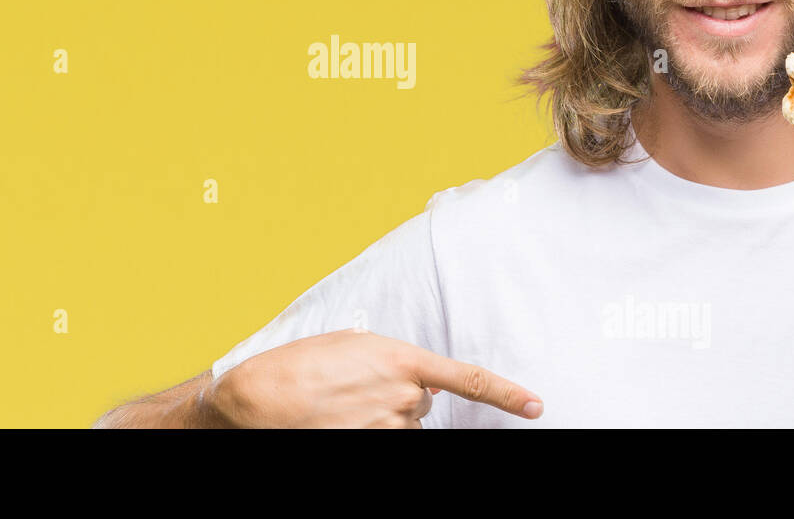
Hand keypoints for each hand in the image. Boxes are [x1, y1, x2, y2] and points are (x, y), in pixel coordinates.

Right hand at [206, 328, 543, 427]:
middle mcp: (402, 399)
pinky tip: (342, 422)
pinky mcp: (368, 449)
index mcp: (401, 361)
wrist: (258, 399)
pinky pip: (388, 443)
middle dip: (398, 397)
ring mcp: (387, 430)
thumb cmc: (300, 363)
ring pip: (403, 428)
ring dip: (382, 419)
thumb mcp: (351, 344)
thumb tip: (416, 382)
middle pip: (422, 404)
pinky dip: (370, 432)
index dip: (507, 395)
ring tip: (340, 406)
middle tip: (356, 388)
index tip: (536, 406)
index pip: (469, 379)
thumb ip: (391, 360)